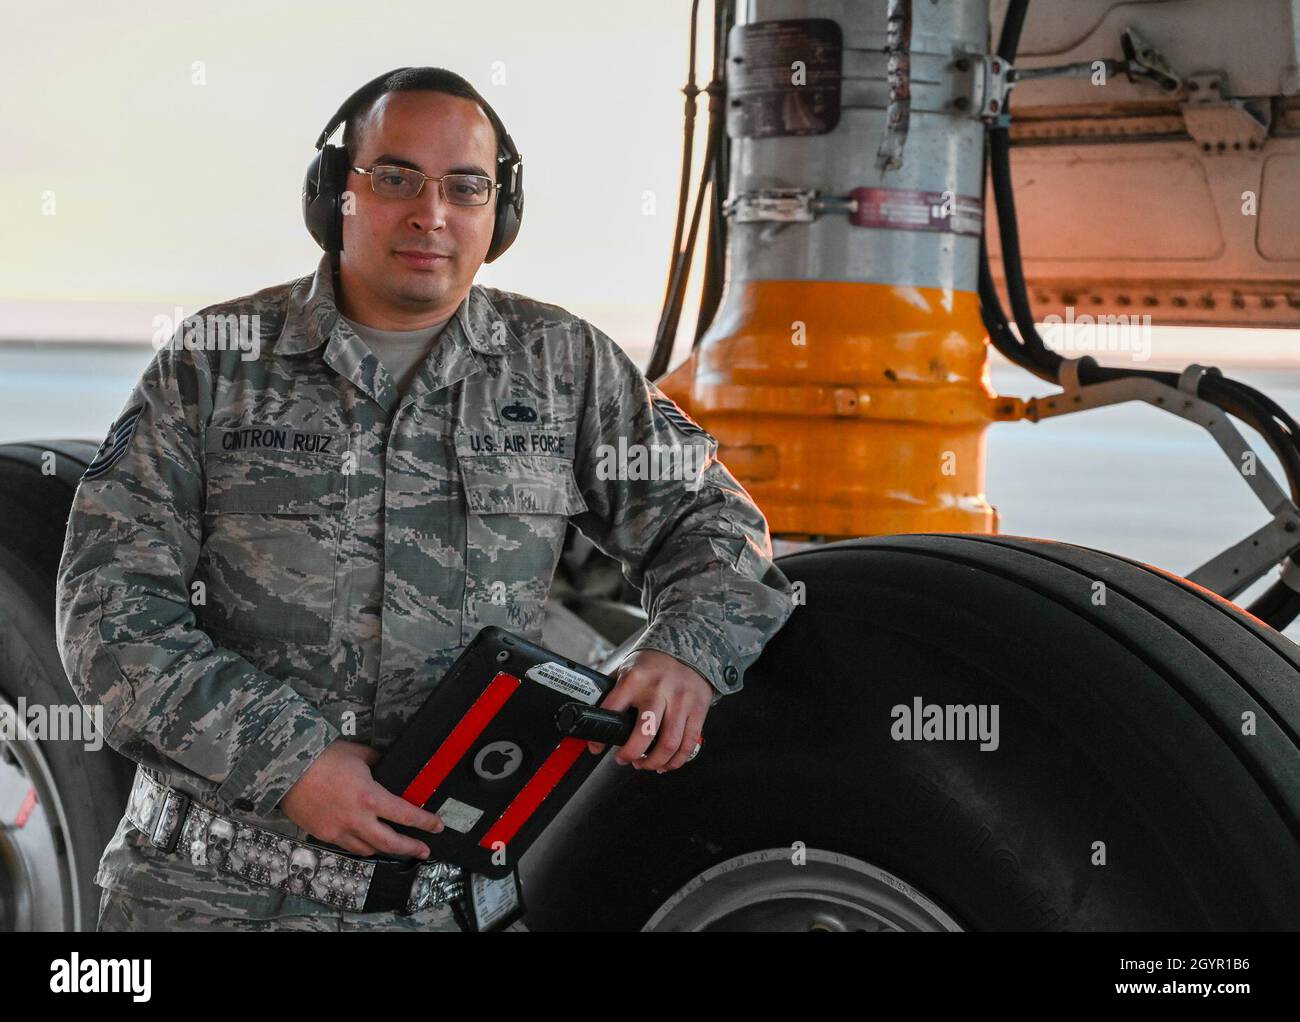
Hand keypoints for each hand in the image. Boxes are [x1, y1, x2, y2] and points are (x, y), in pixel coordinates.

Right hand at [279, 739, 443, 858]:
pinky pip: (348, 847)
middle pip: (390, 843)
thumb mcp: (359, 755)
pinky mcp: (324, 835)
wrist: (287, 769)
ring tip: (396, 847)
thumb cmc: (324, 758)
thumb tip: (390, 764)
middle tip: (424, 851)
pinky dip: (361, 846)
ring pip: (368, 850)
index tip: (437, 826)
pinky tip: (367, 842)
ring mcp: (339, 831)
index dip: (425, 822)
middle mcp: (357, 819)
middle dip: (411, 848)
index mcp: (370, 797)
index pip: (406, 815)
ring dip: (385, 850)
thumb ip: (379, 762)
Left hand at [587, 649, 711, 771]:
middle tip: (624, 758)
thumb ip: (616, 693)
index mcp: (636, 679)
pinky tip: (667, 763)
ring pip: (669, 744)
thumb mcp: (629, 669)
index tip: (596, 748)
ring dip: (654, 762)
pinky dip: (676, 760)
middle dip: (631, 754)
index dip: (601, 736)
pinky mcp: (698, 709)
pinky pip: (688, 743)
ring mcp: (681, 700)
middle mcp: (659, 690)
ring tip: (644, 763)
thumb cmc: (654, 663)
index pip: (612, 710)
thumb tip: (597, 720)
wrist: (688, 645)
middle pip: (645, 733)